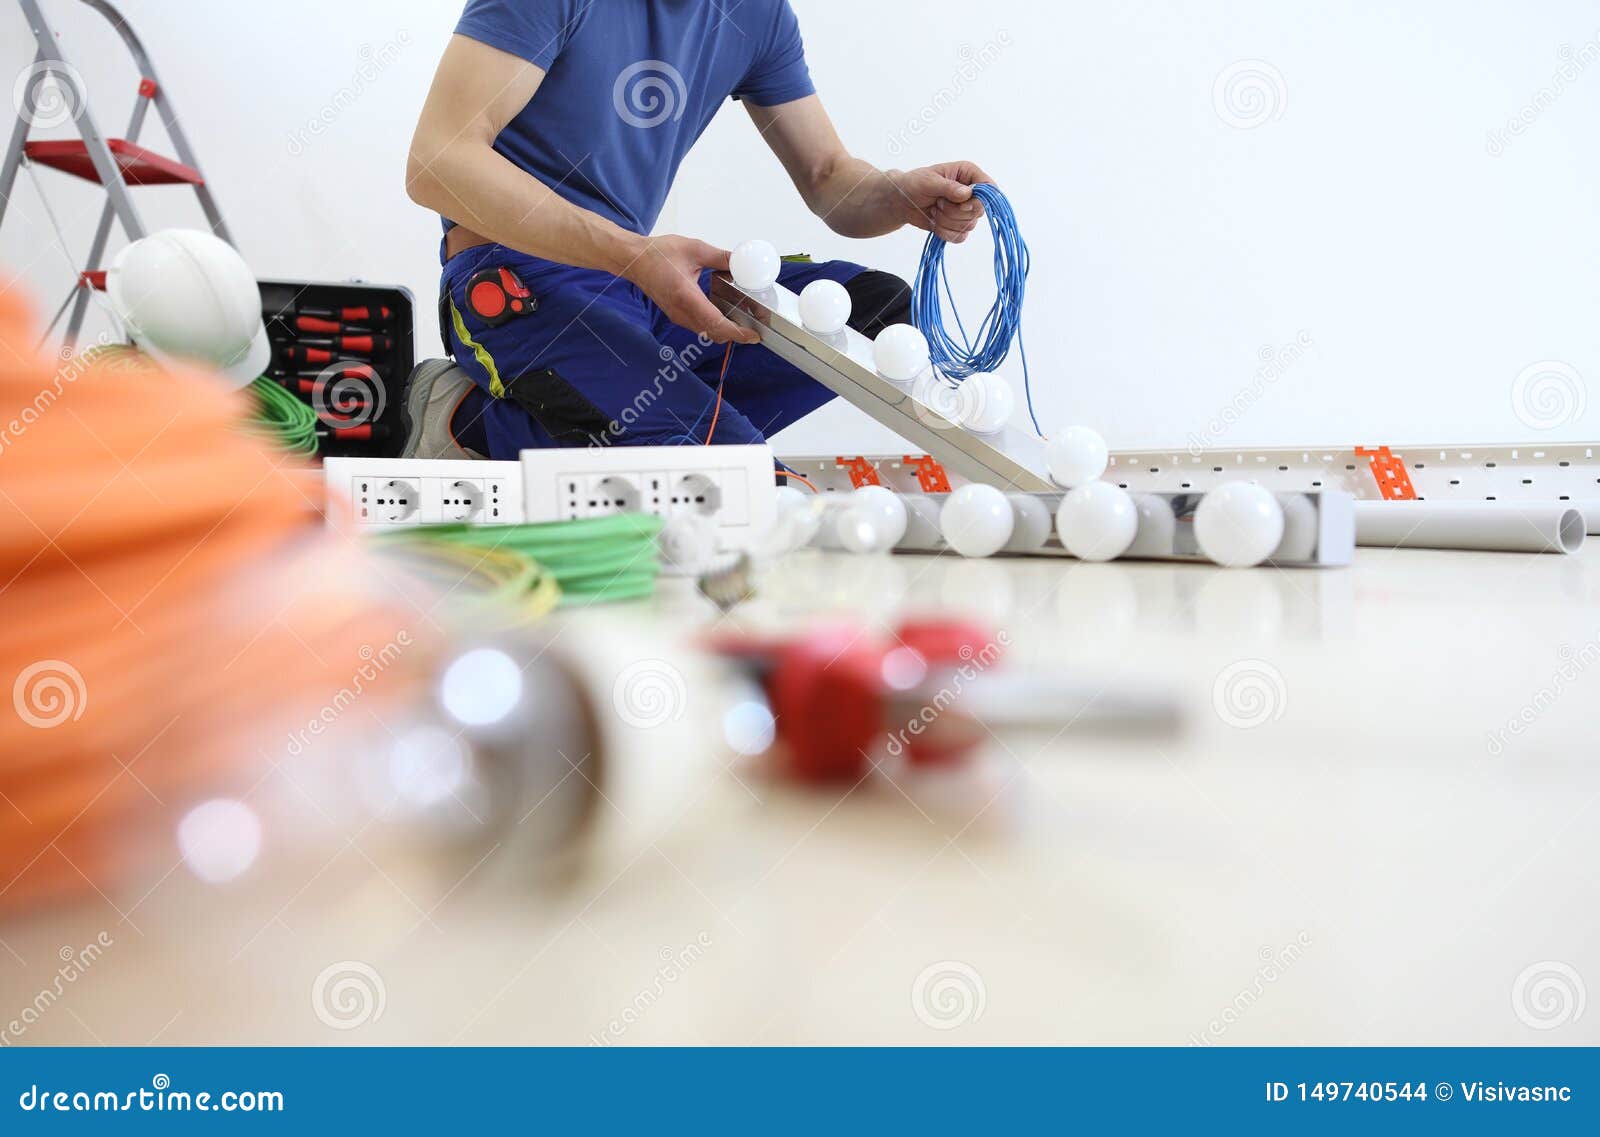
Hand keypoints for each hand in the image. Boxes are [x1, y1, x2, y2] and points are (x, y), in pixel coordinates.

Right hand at [621, 236, 759, 344]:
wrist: (633, 260)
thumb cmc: (657, 254)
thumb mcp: (694, 249)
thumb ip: (720, 257)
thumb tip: (741, 262)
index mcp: (686, 296)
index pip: (716, 323)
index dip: (737, 333)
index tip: (753, 335)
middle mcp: (681, 312)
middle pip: (714, 333)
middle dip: (736, 334)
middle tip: (755, 327)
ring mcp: (678, 316)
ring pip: (707, 332)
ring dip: (726, 330)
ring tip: (744, 320)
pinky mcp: (677, 315)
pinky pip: (700, 326)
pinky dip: (715, 325)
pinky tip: (726, 313)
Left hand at [890, 161, 993, 242]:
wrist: (901, 201)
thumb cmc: (914, 184)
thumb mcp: (929, 180)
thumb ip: (949, 187)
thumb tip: (967, 194)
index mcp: (968, 175)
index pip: (989, 188)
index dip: (981, 200)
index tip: (963, 204)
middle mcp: (971, 193)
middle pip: (978, 211)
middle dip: (955, 211)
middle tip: (938, 203)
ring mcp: (965, 211)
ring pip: (968, 225)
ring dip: (947, 221)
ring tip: (934, 210)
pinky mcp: (958, 226)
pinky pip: (960, 237)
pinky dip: (945, 233)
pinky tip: (935, 223)